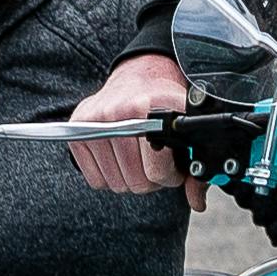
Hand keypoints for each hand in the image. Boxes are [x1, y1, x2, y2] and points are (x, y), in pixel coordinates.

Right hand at [68, 53, 200, 209]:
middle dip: (151, 180)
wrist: (142, 73)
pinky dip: (109, 176)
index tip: (173, 167)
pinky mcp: (78, 127)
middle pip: (136, 182)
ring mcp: (95, 119)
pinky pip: (95, 180)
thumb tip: (198, 201)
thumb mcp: (187, 127)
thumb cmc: (165, 103)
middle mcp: (120, 112)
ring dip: (130, 178)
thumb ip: (195, 165)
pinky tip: (119, 157)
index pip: (158, 171)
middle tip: (156, 163)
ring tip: (139, 159)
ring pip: (116, 184)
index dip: (170, 176)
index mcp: (153, 109)